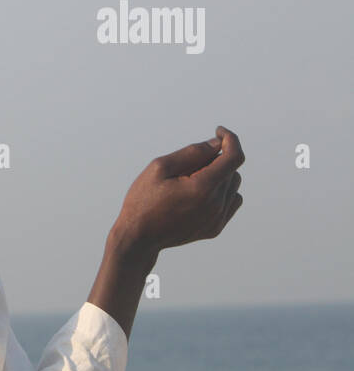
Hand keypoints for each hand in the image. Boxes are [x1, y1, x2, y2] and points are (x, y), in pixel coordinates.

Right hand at [112, 125, 244, 256]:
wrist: (137, 238)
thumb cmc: (143, 200)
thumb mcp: (159, 168)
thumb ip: (191, 152)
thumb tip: (216, 143)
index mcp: (202, 188)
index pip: (234, 157)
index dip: (230, 139)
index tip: (218, 132)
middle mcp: (215, 205)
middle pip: (231, 170)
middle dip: (214, 161)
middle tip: (186, 167)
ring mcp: (217, 219)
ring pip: (233, 186)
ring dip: (219, 177)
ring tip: (190, 183)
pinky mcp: (215, 228)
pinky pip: (231, 202)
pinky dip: (221, 193)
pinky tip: (199, 196)